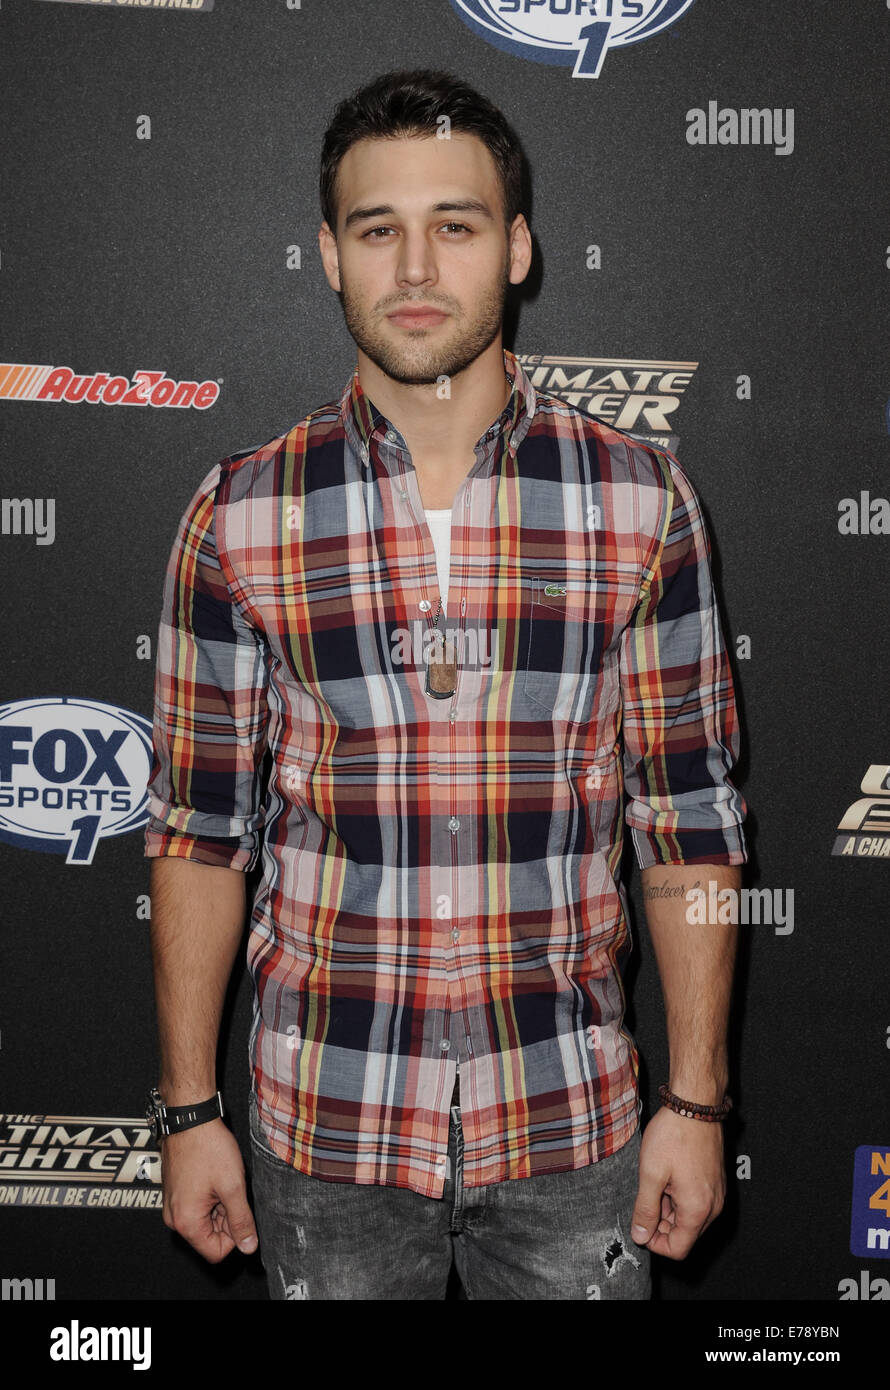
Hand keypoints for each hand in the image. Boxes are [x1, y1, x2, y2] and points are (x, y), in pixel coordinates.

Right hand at [160, 1118, 258, 1263]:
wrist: (190, 1119)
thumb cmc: (208, 1148)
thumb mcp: (233, 1186)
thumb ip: (241, 1220)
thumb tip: (248, 1247)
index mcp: (186, 1222)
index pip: (216, 1252)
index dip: (234, 1235)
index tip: (239, 1209)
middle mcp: (174, 1219)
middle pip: (209, 1237)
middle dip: (226, 1217)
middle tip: (230, 1189)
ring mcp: (172, 1206)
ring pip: (205, 1221)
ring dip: (219, 1205)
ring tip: (221, 1180)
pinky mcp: (174, 1193)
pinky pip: (196, 1207)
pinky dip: (210, 1196)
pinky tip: (214, 1176)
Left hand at [629, 1106, 725, 1259]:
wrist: (695, 1105)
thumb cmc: (674, 1135)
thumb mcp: (651, 1174)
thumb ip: (645, 1209)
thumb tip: (640, 1236)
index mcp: (698, 1210)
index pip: (678, 1249)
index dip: (655, 1243)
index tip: (640, 1225)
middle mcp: (713, 1206)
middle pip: (685, 1235)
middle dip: (661, 1224)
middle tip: (644, 1198)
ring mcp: (716, 1194)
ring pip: (690, 1218)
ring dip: (669, 1209)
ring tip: (655, 1182)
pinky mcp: (715, 1182)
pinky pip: (697, 1202)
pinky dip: (679, 1197)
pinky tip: (667, 1176)